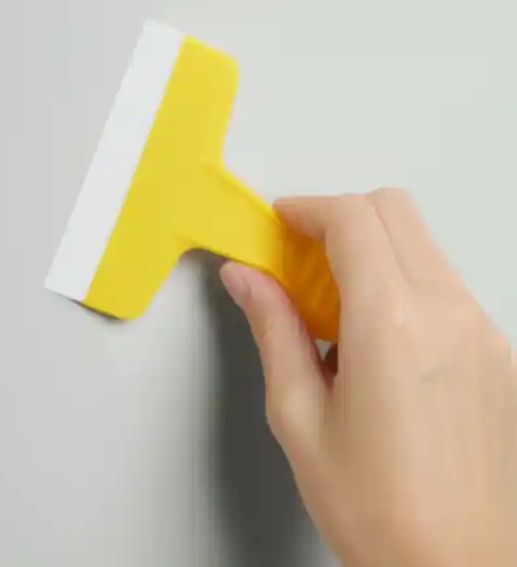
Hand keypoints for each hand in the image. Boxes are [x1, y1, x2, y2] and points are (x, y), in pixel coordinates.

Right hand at [220, 189, 516, 566]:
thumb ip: (274, 330)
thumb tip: (248, 280)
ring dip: (374, 252)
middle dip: (340, 219)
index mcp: (394, 327)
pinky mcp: (500, 356)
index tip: (278, 224)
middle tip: (297, 259)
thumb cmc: (381, 511)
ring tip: (330, 311)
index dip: (306, 208)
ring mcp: (485, 334)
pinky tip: (372, 343)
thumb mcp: (299, 416)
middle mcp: (450, 317)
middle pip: (395, 212)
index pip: (353, 219)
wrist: (457, 566)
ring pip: (425, 246)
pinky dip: (405, 286)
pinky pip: (448, 288)